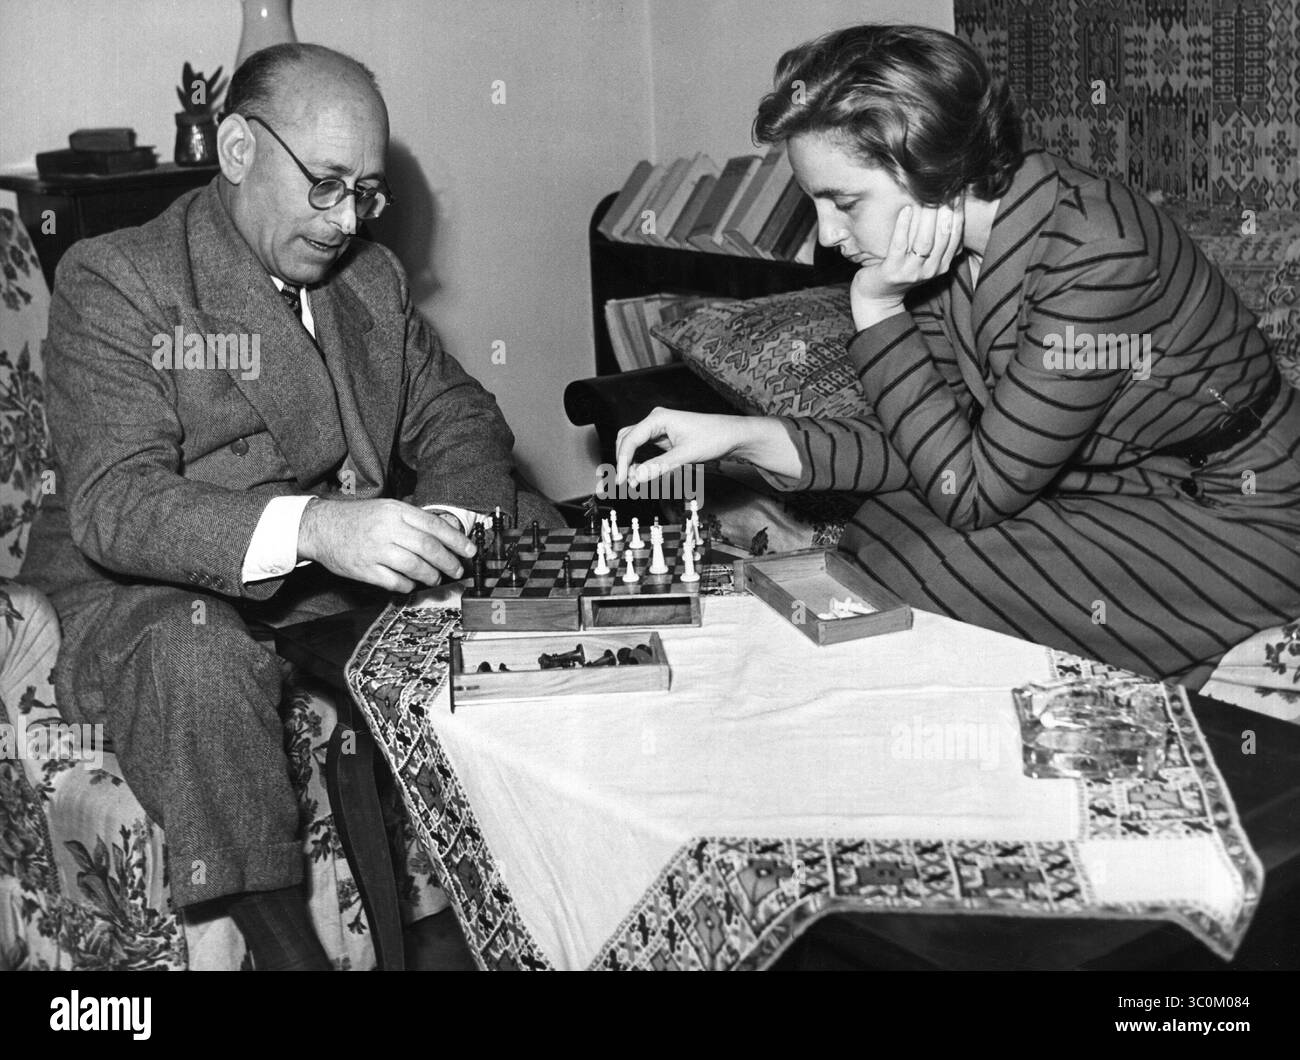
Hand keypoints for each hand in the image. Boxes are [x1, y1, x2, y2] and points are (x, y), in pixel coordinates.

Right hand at [298, 498, 476, 592]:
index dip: (457, 541)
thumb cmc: (358, 518)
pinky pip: (395, 582)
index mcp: (396, 511)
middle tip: (457, 570)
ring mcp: (375, 550)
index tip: (470, 551)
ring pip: (415, 567)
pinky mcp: (365, 569)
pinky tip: (412, 584)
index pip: (434, 526)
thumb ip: (413, 520)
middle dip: (449, 562)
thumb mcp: (386, 508)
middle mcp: (387, 529)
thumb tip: (446, 537)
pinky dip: (409, 585)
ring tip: (435, 578)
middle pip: (428, 548)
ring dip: (431, 576)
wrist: (321, 527)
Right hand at [615, 408, 752, 485]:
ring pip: (633, 444)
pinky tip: (642, 474)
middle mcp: (655, 420)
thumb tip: (637, 478)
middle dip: (623, 460)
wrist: (732, 435)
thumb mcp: (685, 455)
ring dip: (630, 462)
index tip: (621, 480)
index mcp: (658, 418)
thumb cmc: (714, 437)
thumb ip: (659, 466)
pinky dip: (640, 462)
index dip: (622, 461)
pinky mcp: (664, 438)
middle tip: (623, 482)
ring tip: (633, 481)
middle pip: (626, 439)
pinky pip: (645, 449)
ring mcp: (659, 428)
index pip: (630, 439)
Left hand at [849, 199, 965, 330]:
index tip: (958, 191)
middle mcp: (931, 270)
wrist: (877, 298)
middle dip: (945, 211)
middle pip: (942, 237)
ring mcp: (911, 272)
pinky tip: (905, 209)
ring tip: (928, 197)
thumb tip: (949, 210)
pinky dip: (903, 226)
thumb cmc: (901, 271)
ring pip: (924, 242)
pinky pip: (899, 245)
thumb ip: (937, 243)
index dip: (958, 213)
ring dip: (927, 218)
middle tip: (945, 188)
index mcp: (942, 265)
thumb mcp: (924, 260)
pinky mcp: (892, 271)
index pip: (955, 236)